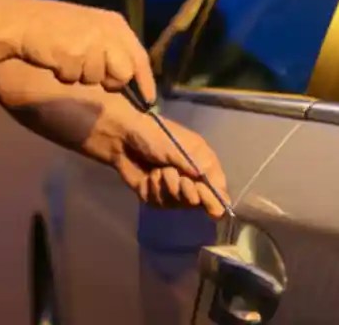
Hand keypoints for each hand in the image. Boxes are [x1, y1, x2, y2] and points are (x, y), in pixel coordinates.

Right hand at [14, 0, 156, 101]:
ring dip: (81, 76)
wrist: (21, 21)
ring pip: (97, 79)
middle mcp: (108, 32)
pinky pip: (74, 80)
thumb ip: (111, 48)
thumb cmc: (55, 26)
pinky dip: (64, 75)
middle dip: (107, 81)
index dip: (145, 83)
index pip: (140, 58)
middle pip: (123, 74)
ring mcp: (91, 43)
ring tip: (66, 57)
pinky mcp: (74, 55)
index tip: (149, 102)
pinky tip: (54, 59)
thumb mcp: (91, 29)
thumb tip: (126, 77)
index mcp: (115, 24)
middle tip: (85, 69)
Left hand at [112, 112, 229, 218]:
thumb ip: (195, 166)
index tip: (210, 203)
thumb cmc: (153, 135)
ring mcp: (172, 188)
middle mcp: (190, 178)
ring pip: (178, 203)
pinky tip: (148, 177)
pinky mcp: (155, 195)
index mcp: (201, 163)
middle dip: (188, 192)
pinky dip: (154, 190)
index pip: (216, 188)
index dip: (215, 198)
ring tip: (158, 170)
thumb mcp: (178, 147)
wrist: (122, 138)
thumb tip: (214, 186)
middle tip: (182, 181)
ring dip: (168, 187)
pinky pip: (160, 203)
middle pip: (199, 200)